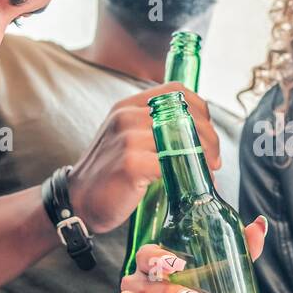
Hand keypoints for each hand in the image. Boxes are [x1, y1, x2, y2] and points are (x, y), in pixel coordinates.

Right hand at [67, 81, 221, 233]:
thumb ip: (154, 130)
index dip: (200, 109)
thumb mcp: (127, 139)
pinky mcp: (130, 163)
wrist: (77, 201)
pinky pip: (170, 163)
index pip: (176, 91)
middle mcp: (126, 116)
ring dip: (201, 158)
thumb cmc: (109, 174)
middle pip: (184, 115)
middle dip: (209, 139)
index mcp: (128, 105)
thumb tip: (199, 136)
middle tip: (214, 160)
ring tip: (206, 172)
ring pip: (182, 140)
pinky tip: (190, 184)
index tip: (208, 133)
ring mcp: (127, 138)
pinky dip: (186, 175)